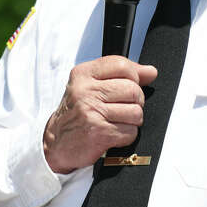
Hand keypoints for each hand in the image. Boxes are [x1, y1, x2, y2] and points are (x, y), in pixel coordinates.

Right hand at [42, 57, 157, 173]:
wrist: (56, 142)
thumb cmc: (76, 112)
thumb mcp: (91, 86)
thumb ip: (120, 75)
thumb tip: (151, 71)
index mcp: (83, 74)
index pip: (121, 65)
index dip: (134, 76)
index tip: (131, 84)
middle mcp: (85, 91)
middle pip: (132, 89)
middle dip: (136, 101)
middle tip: (123, 107)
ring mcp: (91, 112)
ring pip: (135, 112)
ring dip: (132, 120)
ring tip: (117, 121)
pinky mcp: (99, 133)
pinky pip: (131, 132)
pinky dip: (127, 135)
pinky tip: (113, 133)